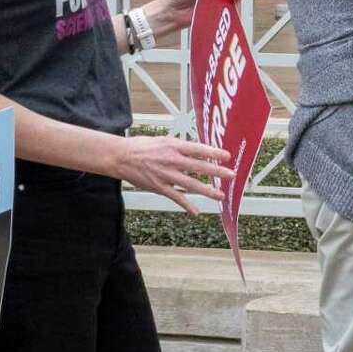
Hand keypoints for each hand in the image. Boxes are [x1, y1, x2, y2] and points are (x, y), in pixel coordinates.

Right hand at [116, 135, 234, 213]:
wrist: (121, 157)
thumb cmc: (142, 147)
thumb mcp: (164, 140)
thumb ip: (180, 146)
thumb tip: (197, 150)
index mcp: (174, 146)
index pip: (198, 149)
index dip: (214, 152)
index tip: (227, 156)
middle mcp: (173, 160)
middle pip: (199, 167)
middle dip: (217, 172)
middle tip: (231, 175)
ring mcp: (166, 175)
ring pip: (191, 184)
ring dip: (207, 191)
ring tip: (220, 195)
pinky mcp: (159, 187)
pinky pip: (176, 197)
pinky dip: (186, 205)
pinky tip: (196, 211)